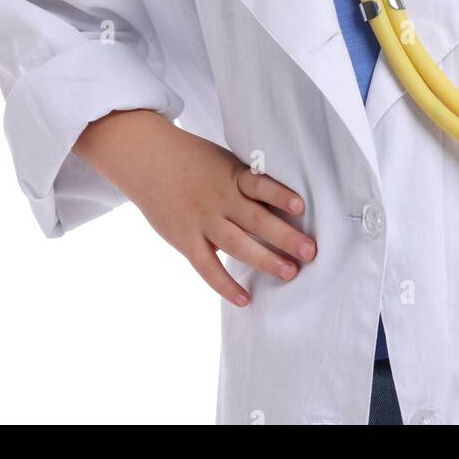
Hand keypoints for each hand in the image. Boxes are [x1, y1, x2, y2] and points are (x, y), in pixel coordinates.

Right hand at [74, 111, 315, 307]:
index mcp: (232, 176)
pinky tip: (245, 299)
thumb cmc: (193, 160)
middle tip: (310, 251)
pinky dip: (226, 284)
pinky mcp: (186, 240)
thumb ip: (246, 182)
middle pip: (256, 219)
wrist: (147, 159)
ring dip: (265, 260)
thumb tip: (279, 203)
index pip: (260, 185)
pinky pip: (208, 267)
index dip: (280, 195)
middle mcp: (220, 199)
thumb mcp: (223, 161)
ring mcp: (203, 220)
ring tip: (290, 273)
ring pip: (238, 245)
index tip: (301, 206)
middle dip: (285, 237)